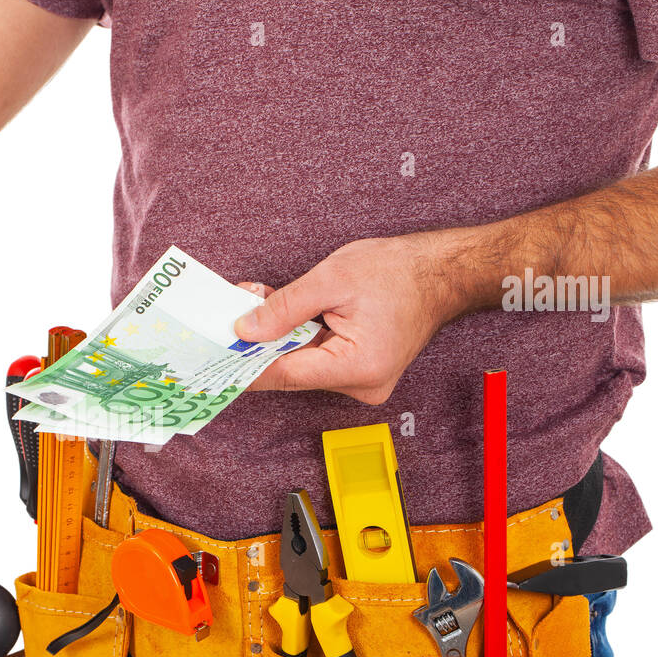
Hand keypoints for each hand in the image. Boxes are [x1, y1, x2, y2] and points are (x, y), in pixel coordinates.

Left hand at [234, 233, 465, 403]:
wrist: (443, 272)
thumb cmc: (399, 271)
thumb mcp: (331, 279)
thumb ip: (284, 308)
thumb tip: (246, 330)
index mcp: (358, 367)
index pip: (285, 375)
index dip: (246, 364)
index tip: (214, 359)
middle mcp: (362, 385)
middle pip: (292, 370)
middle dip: (261, 341)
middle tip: (234, 311)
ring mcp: (364, 383)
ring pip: (304, 364)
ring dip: (280, 336)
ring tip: (260, 300)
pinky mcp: (362, 373)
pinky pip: (320, 360)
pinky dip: (300, 338)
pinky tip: (287, 314)